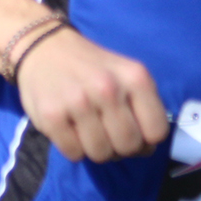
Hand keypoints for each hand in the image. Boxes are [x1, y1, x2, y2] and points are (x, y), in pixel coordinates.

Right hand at [14, 28, 169, 162]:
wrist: (43, 46)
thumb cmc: (91, 66)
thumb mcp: (126, 74)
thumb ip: (143, 107)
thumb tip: (146, 147)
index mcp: (135, 77)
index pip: (157, 132)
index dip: (146, 140)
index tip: (133, 133)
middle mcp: (108, 88)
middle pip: (129, 146)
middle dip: (120, 148)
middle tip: (107, 134)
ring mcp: (78, 102)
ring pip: (101, 154)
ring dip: (95, 149)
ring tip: (87, 130)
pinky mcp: (51, 116)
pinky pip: (74, 154)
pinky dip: (72, 148)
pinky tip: (69, 128)